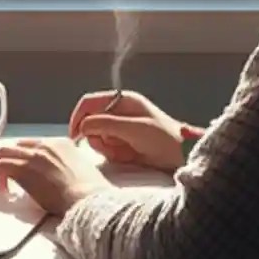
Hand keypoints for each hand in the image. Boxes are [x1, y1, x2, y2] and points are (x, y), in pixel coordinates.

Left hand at [0, 138, 112, 214]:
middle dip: (8, 161)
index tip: (22, 172)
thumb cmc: (91, 194)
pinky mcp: (22, 169)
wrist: (88, 200)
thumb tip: (61, 179)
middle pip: (17, 146)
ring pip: (3, 152)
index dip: (25, 158)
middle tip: (5, 179)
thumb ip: (70, 168)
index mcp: (62, 144)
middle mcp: (46, 145)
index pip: (34, 145)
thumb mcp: (83, 172)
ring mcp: (33, 156)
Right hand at [68, 90, 186, 172]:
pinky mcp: (123, 142)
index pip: (89, 102)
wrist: (182, 158)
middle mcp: (119, 111)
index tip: (75, 136)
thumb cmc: (162, 139)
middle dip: (98, 137)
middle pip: (91, 122)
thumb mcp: (134, 129)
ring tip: (126, 152)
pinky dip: (113, 154)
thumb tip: (82, 126)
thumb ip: (106, 124)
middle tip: (113, 147)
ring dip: (107, 147)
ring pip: (97, 137)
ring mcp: (120, 127)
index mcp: (122, 100)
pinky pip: (106, 148)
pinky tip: (128, 156)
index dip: (78, 117)